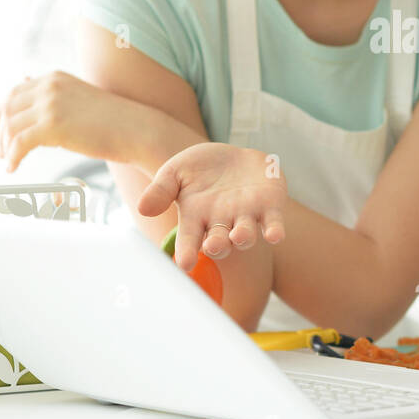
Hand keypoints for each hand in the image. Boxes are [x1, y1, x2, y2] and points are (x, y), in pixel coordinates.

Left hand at [0, 70, 128, 171]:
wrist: (137, 130)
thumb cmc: (113, 120)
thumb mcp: (78, 98)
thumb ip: (53, 95)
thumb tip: (27, 84)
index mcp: (54, 79)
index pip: (14, 92)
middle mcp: (49, 86)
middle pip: (7, 108)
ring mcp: (50, 104)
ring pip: (10, 127)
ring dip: (5, 147)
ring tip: (8, 161)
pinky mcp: (52, 126)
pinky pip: (19, 143)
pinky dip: (12, 157)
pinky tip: (14, 167)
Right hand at [137, 142, 286, 269]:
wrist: (228, 155)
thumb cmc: (197, 169)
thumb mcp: (174, 172)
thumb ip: (160, 190)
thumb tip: (143, 208)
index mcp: (196, 219)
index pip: (189, 241)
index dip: (187, 252)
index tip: (184, 262)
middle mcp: (222, 223)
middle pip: (220, 242)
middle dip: (218, 245)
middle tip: (213, 245)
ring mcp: (247, 217)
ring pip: (246, 235)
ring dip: (243, 237)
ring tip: (238, 235)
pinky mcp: (270, 207)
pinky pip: (273, 224)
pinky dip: (275, 231)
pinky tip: (274, 234)